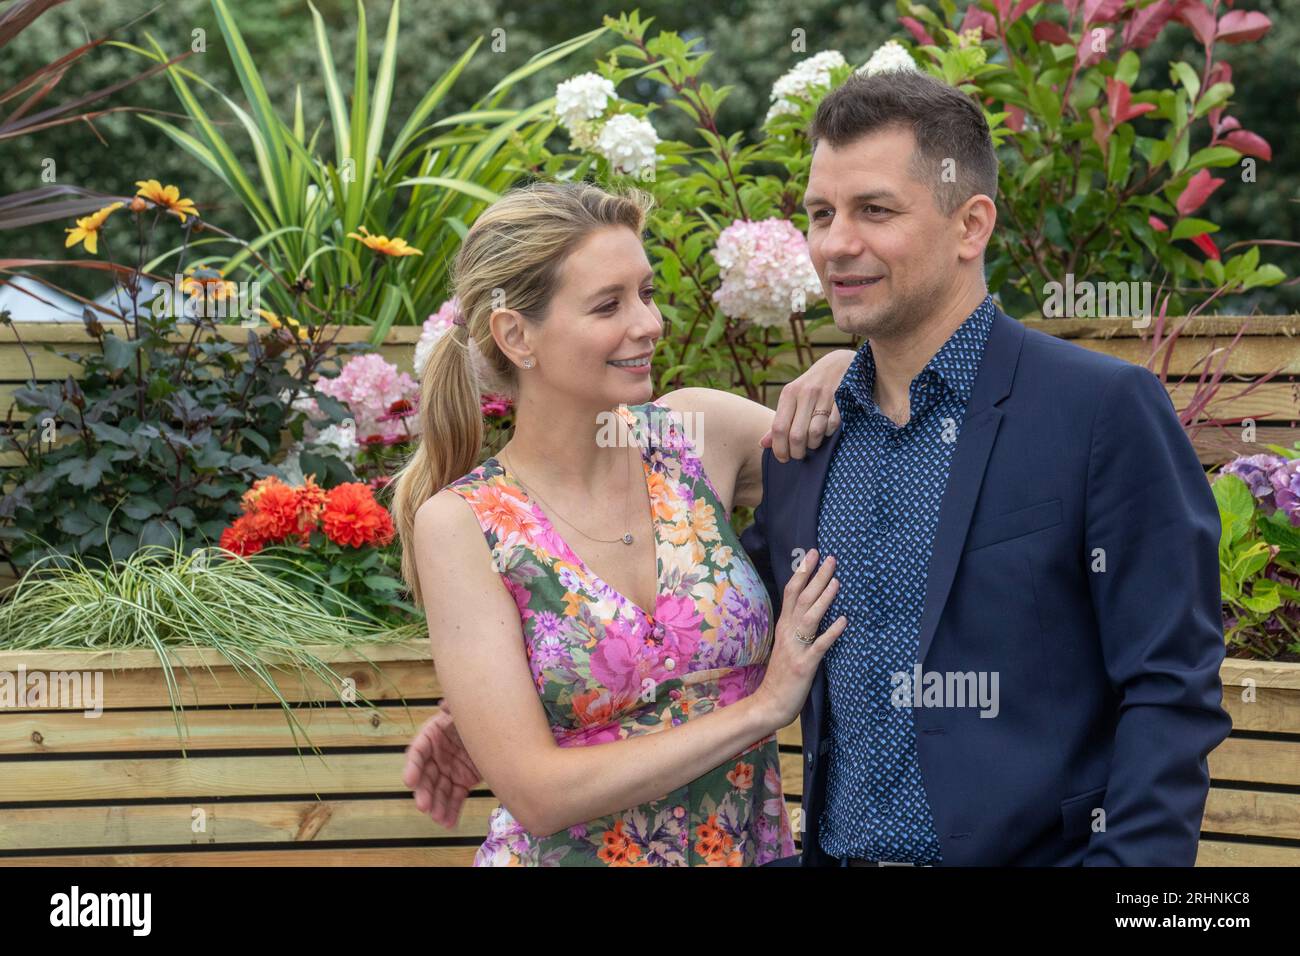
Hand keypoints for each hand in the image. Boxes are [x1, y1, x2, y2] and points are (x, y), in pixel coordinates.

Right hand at [402, 700, 481, 828]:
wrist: (502, 730)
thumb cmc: (479, 714)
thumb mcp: (466, 710)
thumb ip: (454, 708)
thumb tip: (445, 705)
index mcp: (433, 734)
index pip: (418, 751)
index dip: (412, 766)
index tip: (409, 781)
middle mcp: (437, 755)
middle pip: (426, 775)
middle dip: (424, 792)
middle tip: (424, 807)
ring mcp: (449, 769)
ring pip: (439, 791)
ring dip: (438, 806)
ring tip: (439, 819)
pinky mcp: (462, 782)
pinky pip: (455, 798)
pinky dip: (452, 811)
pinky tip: (450, 824)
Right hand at [750, 548, 845, 730]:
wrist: (769, 703)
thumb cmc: (781, 674)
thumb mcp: (787, 644)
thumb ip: (796, 625)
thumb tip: (812, 606)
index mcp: (783, 625)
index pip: (791, 592)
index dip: (802, 571)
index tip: (812, 552)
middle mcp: (787, 632)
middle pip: (801, 598)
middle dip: (816, 576)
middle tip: (830, 558)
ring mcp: (796, 648)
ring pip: (810, 617)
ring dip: (823, 598)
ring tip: (836, 581)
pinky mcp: (804, 665)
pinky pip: (819, 646)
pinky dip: (831, 632)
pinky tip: (843, 621)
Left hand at [761, 349, 853, 461]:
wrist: (840, 363)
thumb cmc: (812, 386)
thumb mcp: (793, 398)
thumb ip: (779, 421)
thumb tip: (763, 444)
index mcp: (789, 393)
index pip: (779, 428)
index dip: (779, 448)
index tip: (782, 458)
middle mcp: (805, 393)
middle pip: (796, 436)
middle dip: (797, 452)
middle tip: (798, 455)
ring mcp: (825, 395)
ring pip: (815, 433)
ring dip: (813, 445)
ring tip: (812, 444)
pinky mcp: (842, 399)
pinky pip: (832, 427)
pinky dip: (828, 434)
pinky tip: (826, 431)